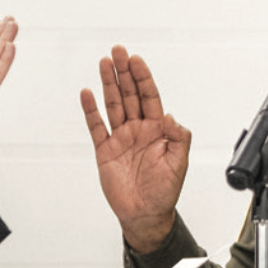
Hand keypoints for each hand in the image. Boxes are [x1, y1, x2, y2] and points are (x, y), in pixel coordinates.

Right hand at [81, 45, 190, 252]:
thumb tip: (172, 116)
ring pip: (113, 105)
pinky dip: (91, 110)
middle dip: (124, 72)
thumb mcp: (179, 163)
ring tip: (104, 63)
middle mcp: (138, 129)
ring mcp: (121, 138)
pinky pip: (96, 126)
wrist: (145, 215)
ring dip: (108, 84)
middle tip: (118, 52)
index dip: (143, 78)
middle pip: (129, 94)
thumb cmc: (164, 192)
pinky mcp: (106, 151)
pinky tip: (87, 94)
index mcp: (158, 130)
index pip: (149, 96)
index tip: (136, 60)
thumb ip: (179, 137)